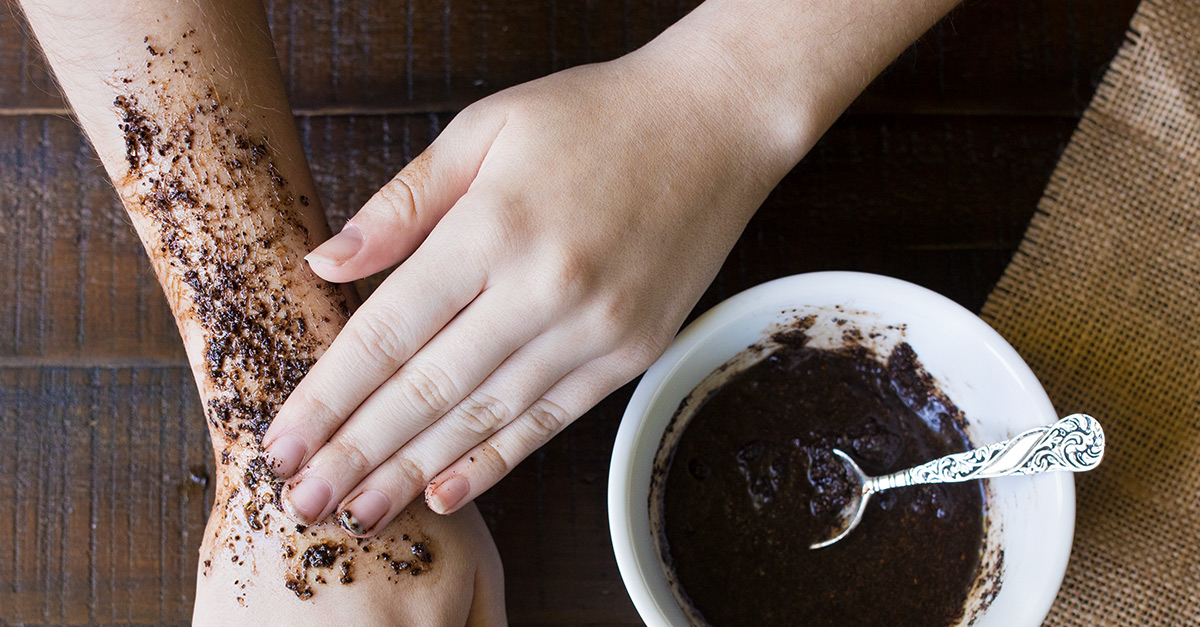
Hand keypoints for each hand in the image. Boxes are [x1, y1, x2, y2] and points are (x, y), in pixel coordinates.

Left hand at [260, 30, 799, 534]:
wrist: (714, 125)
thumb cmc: (594, 116)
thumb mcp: (484, 129)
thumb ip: (402, 204)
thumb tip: (326, 264)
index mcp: (496, 226)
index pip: (390, 331)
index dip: (329, 395)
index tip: (282, 439)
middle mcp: (546, 287)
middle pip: (429, 389)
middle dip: (356, 452)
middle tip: (304, 500)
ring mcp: (596, 328)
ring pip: (485, 416)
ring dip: (413, 469)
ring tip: (359, 511)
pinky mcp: (632, 352)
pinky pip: (550, 419)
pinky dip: (495, 460)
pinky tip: (446, 489)